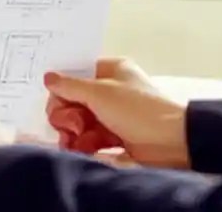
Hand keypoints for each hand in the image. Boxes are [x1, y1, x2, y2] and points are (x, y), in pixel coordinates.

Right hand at [45, 57, 188, 168]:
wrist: (173, 143)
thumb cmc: (140, 110)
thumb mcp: (100, 92)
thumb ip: (70, 85)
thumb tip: (48, 78)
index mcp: (111, 71)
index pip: (75, 76)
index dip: (61, 91)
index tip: (57, 103)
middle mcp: (111, 91)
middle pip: (73, 101)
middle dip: (66, 115)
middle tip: (71, 126)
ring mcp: (113, 116)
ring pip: (79, 123)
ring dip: (72, 134)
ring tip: (76, 142)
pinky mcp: (116, 139)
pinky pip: (90, 140)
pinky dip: (83, 145)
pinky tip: (83, 150)